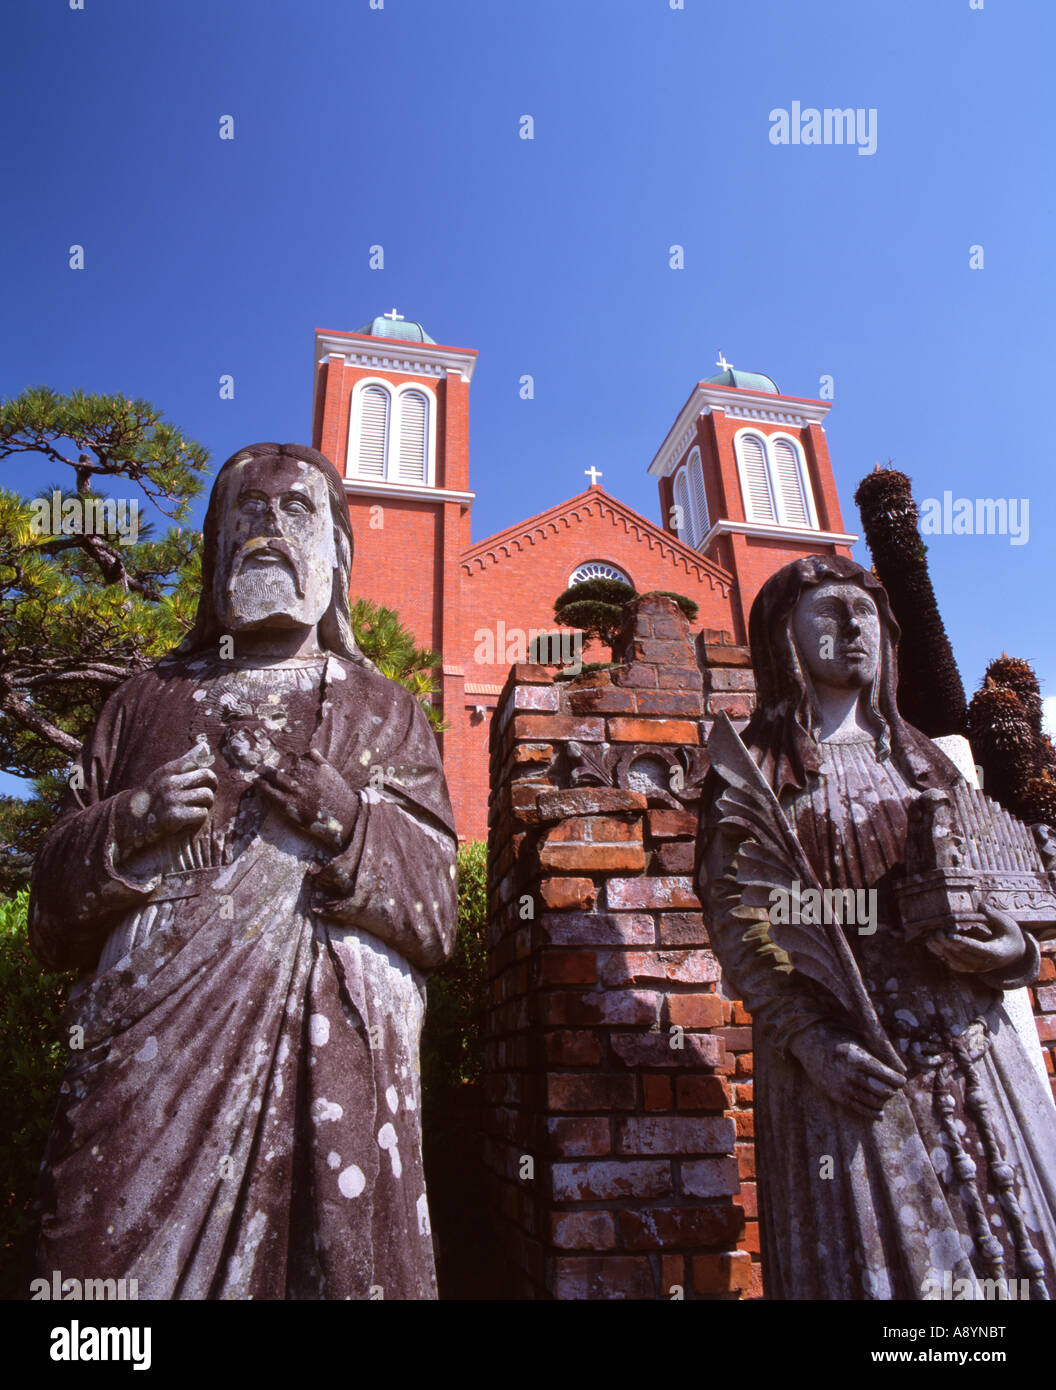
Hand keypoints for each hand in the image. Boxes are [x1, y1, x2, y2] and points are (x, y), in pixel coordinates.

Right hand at [115, 749, 217, 857]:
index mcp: (168, 770)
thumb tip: (205, 747)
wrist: (131, 822)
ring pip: (207, 796)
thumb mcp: (165, 775)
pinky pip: (201, 813)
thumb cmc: (155, 796)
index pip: (195, 761)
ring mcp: (171, 799)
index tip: (205, 782)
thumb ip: (186, 762)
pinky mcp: (174, 817)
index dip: (206, 773)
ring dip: (205, 804)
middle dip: (210, 787)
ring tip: (194, 808)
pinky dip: (198, 818)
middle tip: (202, 797)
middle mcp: (169, 782)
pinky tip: (188, 820)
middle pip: (208, 776)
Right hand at [256, 750, 359, 850]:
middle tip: (266, 770)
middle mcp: (297, 788)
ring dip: (286, 763)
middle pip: (275, 773)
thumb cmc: (320, 823)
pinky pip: (310, 755)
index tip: (257, 780)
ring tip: (286, 766)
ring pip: (291, 762)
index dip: (260, 783)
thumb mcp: (296, 819)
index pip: (267, 788)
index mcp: (288, 803)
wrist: (347, 818)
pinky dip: (305, 756)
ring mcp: (310, 776)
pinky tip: (303, 760)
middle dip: (267, 771)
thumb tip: (270, 790)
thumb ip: (283, 804)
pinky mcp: (325, 768)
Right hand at [789, 1022, 905, 1120]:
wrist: (810, 1043)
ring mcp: (840, 1085)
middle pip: (881, 1090)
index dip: (898, 1080)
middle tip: (895, 1088)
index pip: (886, 1074)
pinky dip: (872, 1112)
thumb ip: (881, 1053)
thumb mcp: (860, 1039)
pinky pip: (858, 1108)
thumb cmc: (841, 1038)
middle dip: (892, 1091)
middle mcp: (848, 1072)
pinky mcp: (834, 1095)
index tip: (901, 1079)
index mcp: (856, 1056)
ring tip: (886, 1095)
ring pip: (872, 1101)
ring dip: (883, 1101)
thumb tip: (904, 1070)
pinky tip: (880, 1113)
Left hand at [924, 901, 1025, 973]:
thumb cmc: (1010, 935)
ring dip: (942, 950)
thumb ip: (995, 915)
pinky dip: (942, 955)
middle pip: (964, 956)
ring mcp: (977, 967)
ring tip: (931, 937)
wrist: (1014, 954)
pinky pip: (953, 964)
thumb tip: (981, 905)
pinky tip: (932, 945)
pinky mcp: (970, 967)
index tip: (950, 935)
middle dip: (949, 944)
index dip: (963, 942)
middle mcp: (985, 963)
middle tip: (937, 932)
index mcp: (995, 952)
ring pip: (956, 962)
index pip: (977, 948)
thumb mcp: (1007, 924)